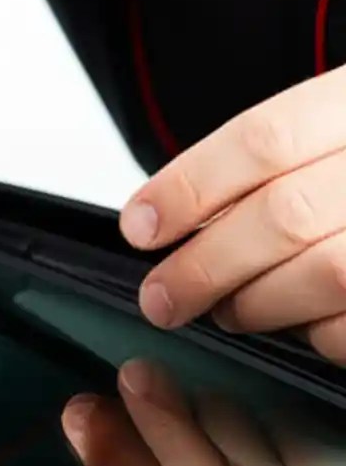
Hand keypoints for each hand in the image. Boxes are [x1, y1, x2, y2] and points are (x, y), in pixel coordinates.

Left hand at [118, 65, 345, 362]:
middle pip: (284, 215)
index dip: (190, 188)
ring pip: (325, 272)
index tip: (139, 227)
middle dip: (205, 267)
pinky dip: (318, 333)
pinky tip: (300, 326)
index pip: (265, 139)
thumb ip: (265, 168)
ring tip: (227, 310)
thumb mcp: (330, 132)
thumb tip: (162, 222)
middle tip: (161, 298)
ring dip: (255, 304)